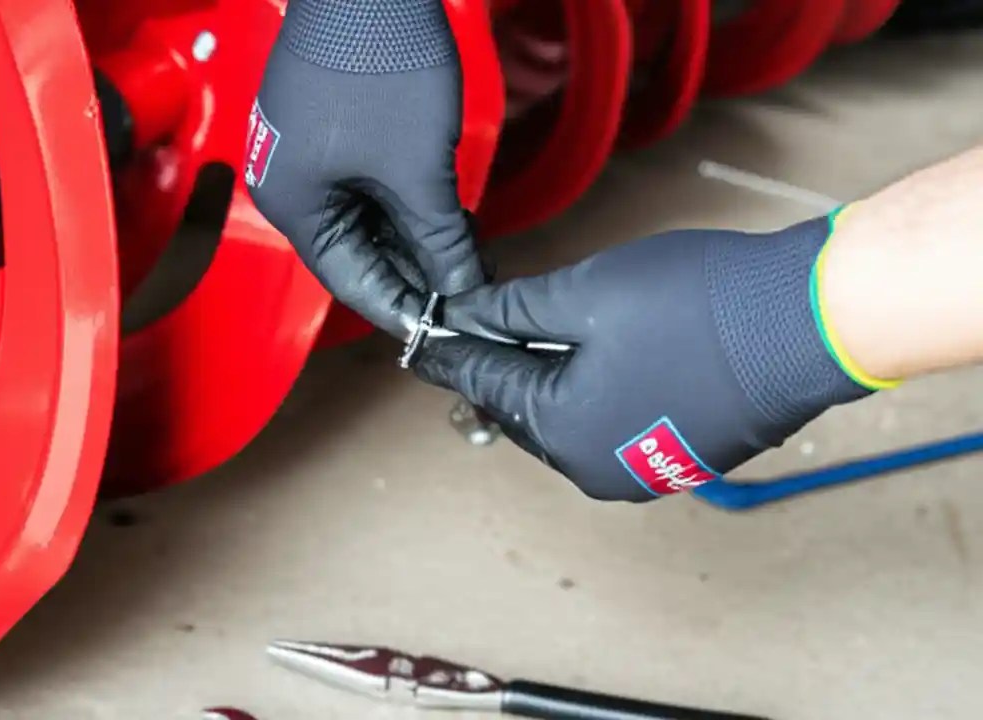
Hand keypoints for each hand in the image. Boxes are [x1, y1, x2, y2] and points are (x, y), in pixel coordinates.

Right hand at [247, 0, 483, 337]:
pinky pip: (369, 186)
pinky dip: (408, 205)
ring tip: (470, 260)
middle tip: (469, 294)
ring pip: (368, 220)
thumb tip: (463, 288)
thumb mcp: (420, 170)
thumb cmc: (380, 63)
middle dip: (418, 274)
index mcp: (295, 206)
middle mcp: (293, 187)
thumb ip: (441, 239)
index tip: (446, 330)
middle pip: (360, 254)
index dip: (404, 310)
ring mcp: (310, 156)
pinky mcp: (331, 129)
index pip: (352, 283)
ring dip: (418, 241)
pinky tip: (450, 219)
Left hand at [413, 216, 873, 501]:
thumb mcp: (584, 294)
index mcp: (560, 430)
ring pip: (569, 418)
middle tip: (478, 322)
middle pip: (524, 407)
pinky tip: (596, 353)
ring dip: (550, 375)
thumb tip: (467, 315)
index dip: (450, 351)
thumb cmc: (697, 305)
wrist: (805, 324)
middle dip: (502, 362)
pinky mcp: (679, 457)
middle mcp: (594, 467)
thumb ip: (512, 311)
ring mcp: (642, 470)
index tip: (421, 339)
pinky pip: (613, 424)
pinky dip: (595, 389)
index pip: (484, 382)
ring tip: (535, 331)